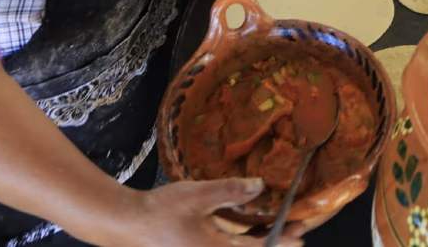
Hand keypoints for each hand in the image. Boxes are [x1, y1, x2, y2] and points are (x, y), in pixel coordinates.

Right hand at [124, 179, 300, 245]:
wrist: (126, 223)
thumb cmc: (160, 211)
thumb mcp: (198, 196)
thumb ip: (230, 191)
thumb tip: (260, 186)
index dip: (282, 241)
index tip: (301, 234)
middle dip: (274, 240)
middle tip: (296, 228)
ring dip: (259, 239)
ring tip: (276, 225)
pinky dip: (241, 238)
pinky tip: (246, 225)